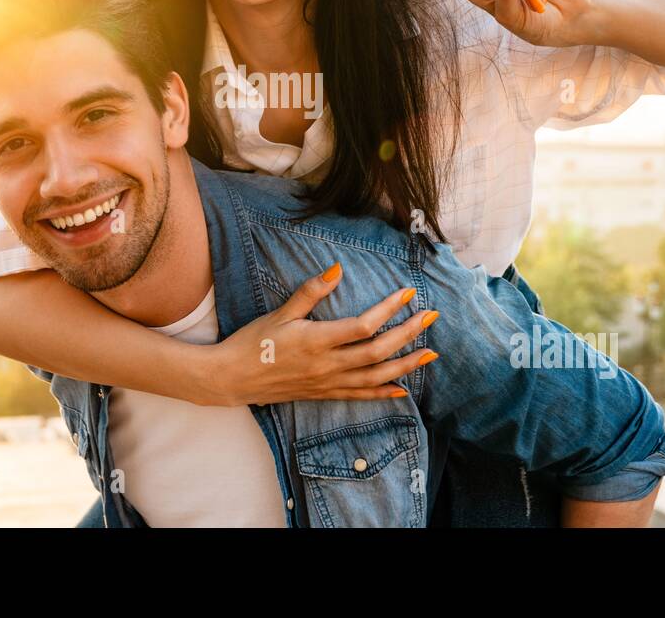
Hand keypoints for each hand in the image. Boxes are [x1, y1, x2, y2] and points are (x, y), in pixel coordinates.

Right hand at [210, 263, 439, 406]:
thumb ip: (310, 292)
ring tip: (430, 353)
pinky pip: (360, 396)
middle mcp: (327, 365)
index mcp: (317, 340)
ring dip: (405, 365)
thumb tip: (337, 267)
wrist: (233, 377)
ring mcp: (327, 383)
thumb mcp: (280, 313)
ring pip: (375, 376)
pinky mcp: (324, 394)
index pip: (363, 325)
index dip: (389, 310)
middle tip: (431, 316)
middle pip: (378, 351)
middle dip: (408, 334)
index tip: (408, 294)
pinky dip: (383, 393)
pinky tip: (404, 390)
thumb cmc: (254, 341)